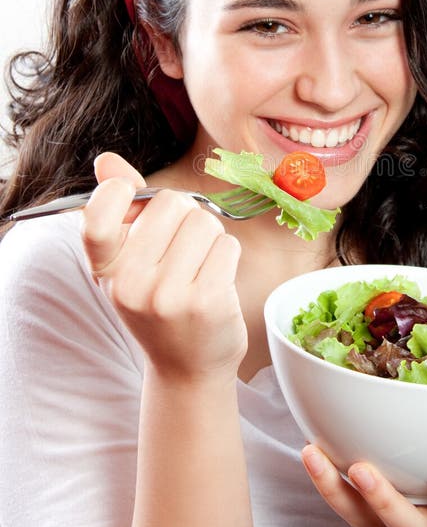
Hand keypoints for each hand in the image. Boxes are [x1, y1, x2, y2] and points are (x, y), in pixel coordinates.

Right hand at [81, 152, 245, 381]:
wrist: (187, 367)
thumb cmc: (160, 304)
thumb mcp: (132, 262)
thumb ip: (124, 209)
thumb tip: (106, 160)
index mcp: (106, 268)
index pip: (98, 214)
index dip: (119, 193)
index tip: (133, 199)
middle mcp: (129, 283)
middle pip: (171, 203)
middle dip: (186, 217)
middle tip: (182, 251)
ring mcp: (167, 295)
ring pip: (205, 222)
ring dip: (211, 237)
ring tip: (199, 267)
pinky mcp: (205, 301)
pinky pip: (228, 245)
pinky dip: (228, 256)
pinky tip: (215, 281)